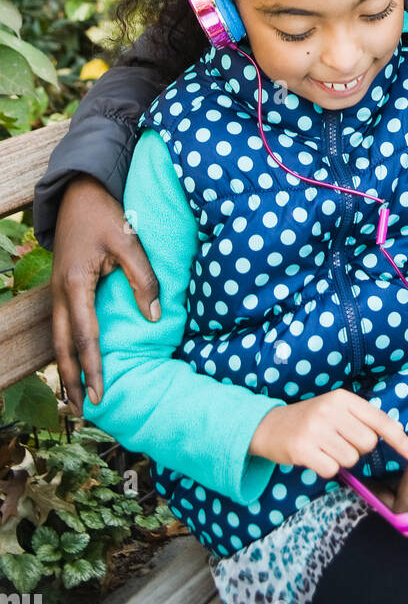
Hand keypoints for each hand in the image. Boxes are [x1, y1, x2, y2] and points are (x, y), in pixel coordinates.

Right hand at [52, 176, 160, 413]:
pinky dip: (67, 349)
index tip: (100, 395)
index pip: (84, 337)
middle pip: (62, 347)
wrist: (78, 192)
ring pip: (57, 339)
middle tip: (81, 411)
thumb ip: (143, 279)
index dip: (93, 368)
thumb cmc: (105, 215)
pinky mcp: (62, 289)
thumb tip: (154, 317)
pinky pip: (61, 326)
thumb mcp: (128, 241)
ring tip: (75, 396)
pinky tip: (77, 361)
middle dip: (71, 380)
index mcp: (75, 285)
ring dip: (66, 368)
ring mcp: (57, 292)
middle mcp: (60, 294)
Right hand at [249, 390, 407, 480]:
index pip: (379, 420)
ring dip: (340, 459)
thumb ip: (362, 417)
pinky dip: (326, 468)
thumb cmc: (309, 419)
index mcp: (342, 398)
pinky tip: (314, 457)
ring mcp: (316, 429)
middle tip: (338, 441)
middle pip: (367, 443)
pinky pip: (332, 469)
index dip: (400, 439)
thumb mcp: (335, 408)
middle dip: (357, 448)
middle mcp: (330, 410)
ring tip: (324, 447)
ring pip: (351, 459)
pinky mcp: (303, 449)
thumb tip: (397, 430)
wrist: (269, 426)